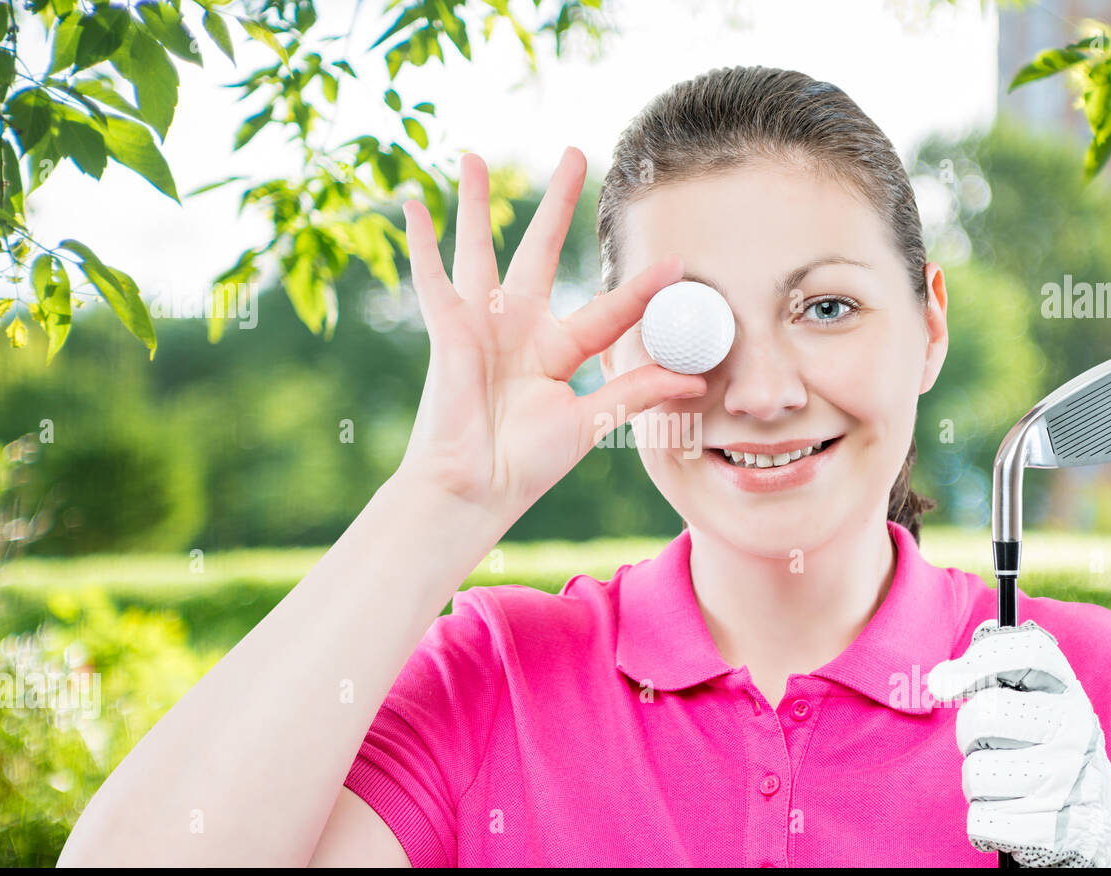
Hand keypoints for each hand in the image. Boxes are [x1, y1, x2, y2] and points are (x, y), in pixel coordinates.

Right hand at [395, 147, 706, 519]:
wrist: (475, 488)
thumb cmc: (527, 464)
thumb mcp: (589, 423)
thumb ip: (636, 393)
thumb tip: (697, 383)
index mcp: (557, 351)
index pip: (607, 310)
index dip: (642, 290)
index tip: (677, 265)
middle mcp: (520, 329)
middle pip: (541, 251)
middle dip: (558, 204)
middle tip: (576, 153)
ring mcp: (481, 325)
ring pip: (480, 249)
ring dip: (476, 204)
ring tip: (475, 156)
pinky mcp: (449, 330)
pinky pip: (431, 278)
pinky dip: (419, 243)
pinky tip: (413, 204)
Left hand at [927, 619, 1110, 866]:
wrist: (1096, 821)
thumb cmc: (1047, 747)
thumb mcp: (1039, 699)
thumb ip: (1000, 666)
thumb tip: (952, 665)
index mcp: (1069, 693)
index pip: (1029, 653)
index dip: (979, 661)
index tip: (942, 683)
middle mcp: (1075, 732)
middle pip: (983, 716)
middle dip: (969, 734)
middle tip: (988, 745)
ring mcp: (1067, 781)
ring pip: (976, 773)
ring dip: (977, 783)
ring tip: (1005, 783)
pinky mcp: (1054, 831)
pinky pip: (982, 821)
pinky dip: (985, 824)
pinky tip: (1010, 814)